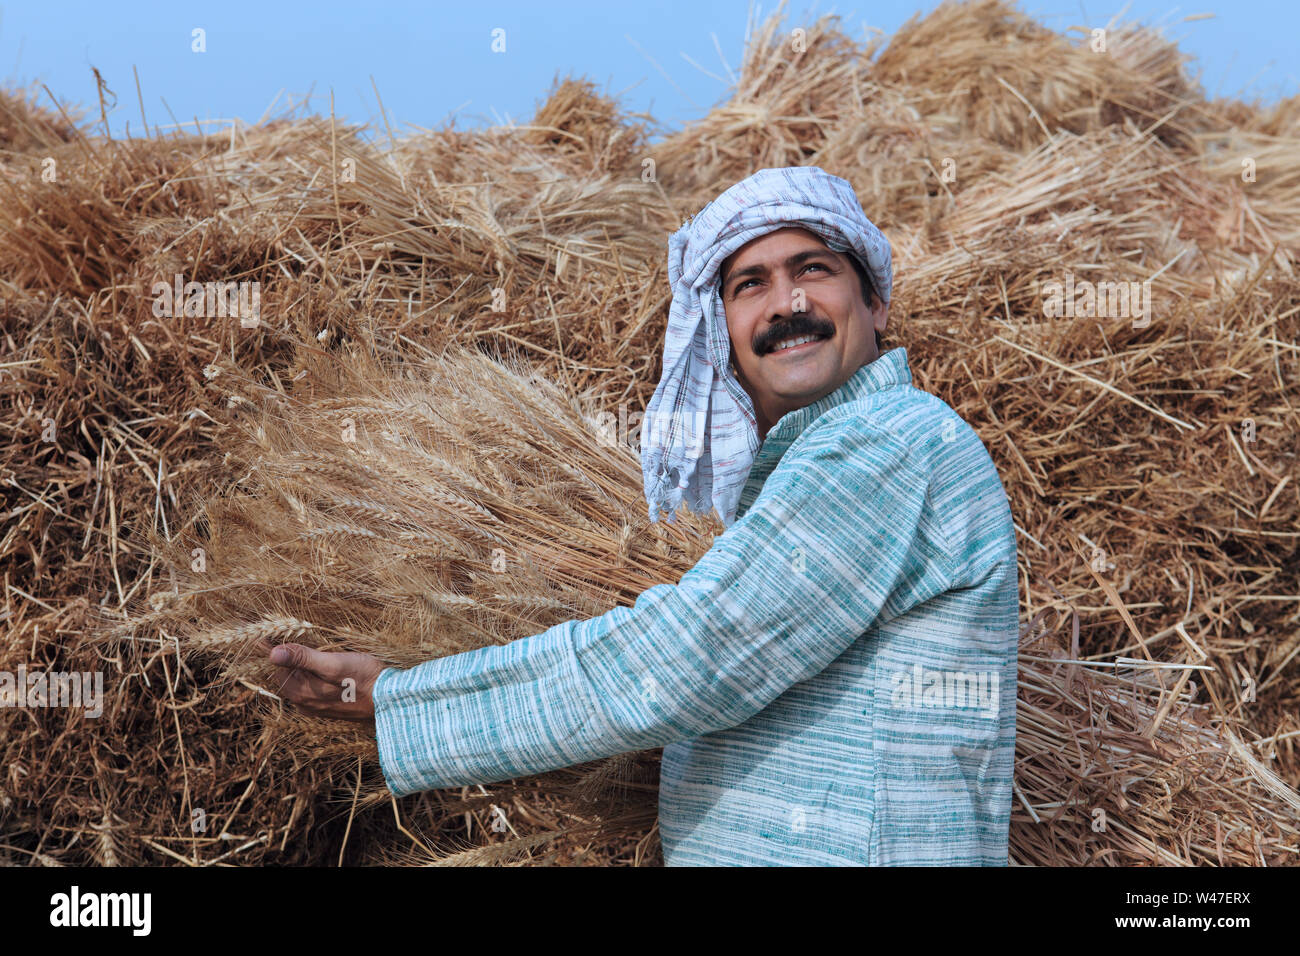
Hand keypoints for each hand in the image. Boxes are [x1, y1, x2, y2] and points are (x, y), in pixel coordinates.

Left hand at [268, 643, 384, 721]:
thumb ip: (302, 658)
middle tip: (316, 642)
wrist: (390, 699)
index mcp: (300, 694)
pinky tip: (335, 666)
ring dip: (310, 665)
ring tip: (328, 653)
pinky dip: (319, 674)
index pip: (278, 667)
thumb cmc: (364, 678)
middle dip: (298, 658)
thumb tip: (272, 653)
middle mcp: (304, 704)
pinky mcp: (330, 705)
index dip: (285, 650)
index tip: (294, 633)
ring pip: (303, 680)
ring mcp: (317, 706)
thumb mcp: (333, 664)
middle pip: (290, 674)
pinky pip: (316, 686)